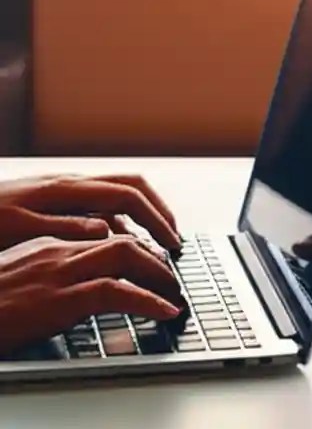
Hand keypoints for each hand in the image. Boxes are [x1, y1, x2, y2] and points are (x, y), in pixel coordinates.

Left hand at [0, 174, 179, 249]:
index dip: (155, 219)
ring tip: (155, 243)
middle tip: (175, 240)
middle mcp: (69, 183)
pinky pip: (98, 205)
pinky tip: (117, 244)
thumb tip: (107, 230)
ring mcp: (63, 190)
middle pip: (132, 187)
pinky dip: (119, 221)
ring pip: (117, 194)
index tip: (170, 245)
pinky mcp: (54, 201)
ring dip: (142, 216)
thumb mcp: (19, 228)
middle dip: (159, 212)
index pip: (128, 196)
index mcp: (65, 188)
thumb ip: (64, 228)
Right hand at [0, 236, 183, 353]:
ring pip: (126, 256)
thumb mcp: (26, 282)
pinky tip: (165, 312)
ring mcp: (58, 273)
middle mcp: (57, 252)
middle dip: (156, 256)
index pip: (106, 232)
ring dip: (159, 274)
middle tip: (173, 277)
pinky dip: (149, 300)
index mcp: (48, 245)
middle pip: (123, 238)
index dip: (139, 245)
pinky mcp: (59, 299)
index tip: (157, 261)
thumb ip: (56, 274)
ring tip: (174, 294)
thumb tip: (90, 284)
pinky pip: (117, 292)